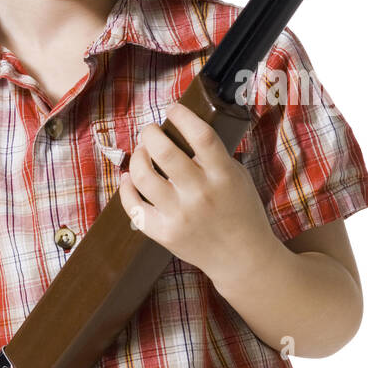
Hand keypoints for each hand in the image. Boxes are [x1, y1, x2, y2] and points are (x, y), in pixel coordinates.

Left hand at [118, 102, 279, 286]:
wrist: (241, 257)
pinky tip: (128, 178)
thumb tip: (181, 130)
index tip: (173, 109)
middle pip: (164, 152)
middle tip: (149, 131)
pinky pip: (134, 206)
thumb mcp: (237, 177)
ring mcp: (180, 215)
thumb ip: (214, 156)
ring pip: (143, 176)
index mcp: (223, 176)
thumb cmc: (241, 211)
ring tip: (141, 152)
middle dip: (150, 133)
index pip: (201, 136)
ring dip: (137, 157)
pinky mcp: (164, 233)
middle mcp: (200, 194)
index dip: (182, 116)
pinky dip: (126, 187)